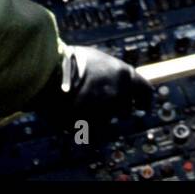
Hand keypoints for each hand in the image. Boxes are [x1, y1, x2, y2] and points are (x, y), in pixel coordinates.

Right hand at [34, 44, 152, 122]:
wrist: (48, 74)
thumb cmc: (68, 61)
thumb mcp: (95, 60)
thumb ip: (110, 73)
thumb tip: (113, 82)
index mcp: (124, 74)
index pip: (146, 91)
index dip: (144, 100)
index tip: (141, 106)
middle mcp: (120, 93)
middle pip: (125, 110)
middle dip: (113, 109)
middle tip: (97, 104)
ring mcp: (107, 111)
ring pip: (106, 122)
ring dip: (95, 118)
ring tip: (76, 105)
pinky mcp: (93, 126)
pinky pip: (92, 133)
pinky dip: (83, 128)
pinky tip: (70, 117)